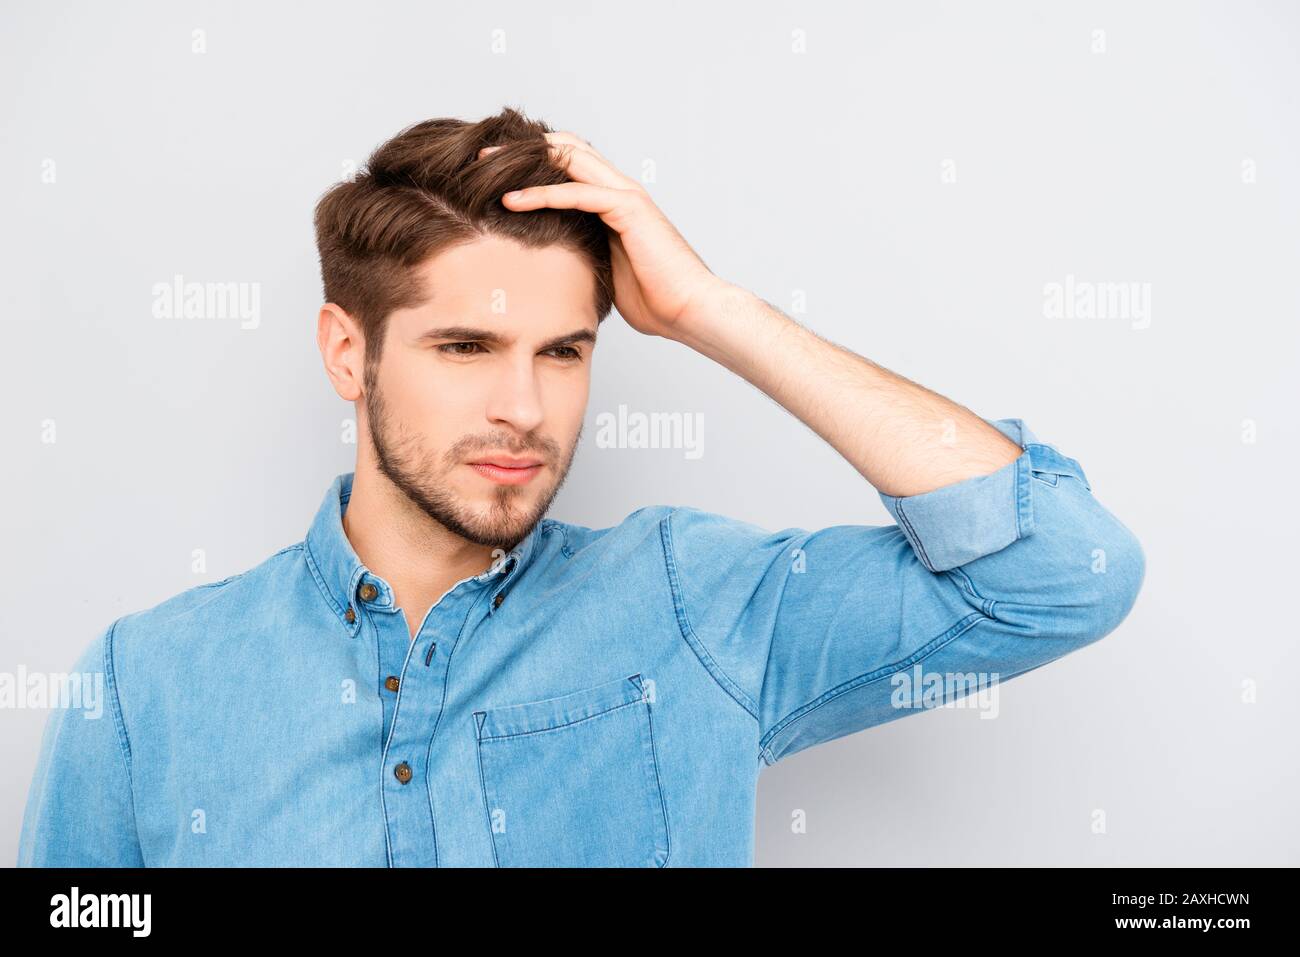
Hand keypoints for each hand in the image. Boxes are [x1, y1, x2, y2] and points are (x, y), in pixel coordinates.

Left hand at [479, 132, 732, 339]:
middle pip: (564, 148)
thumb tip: (555, 267)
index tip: (492, 170)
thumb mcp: (606, 272)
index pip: (568, 164)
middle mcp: (620, 190)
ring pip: (569, 158)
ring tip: (483, 165)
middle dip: (520, 148)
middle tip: (478, 156)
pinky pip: (577, 192)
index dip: (532, 161)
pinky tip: (511, 200)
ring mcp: (626, 195)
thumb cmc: (656, 300)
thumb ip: (585, 256)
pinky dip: (542, 193)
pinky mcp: (628, 209)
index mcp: (614, 202)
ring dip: (523, 160)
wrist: (690, 310)